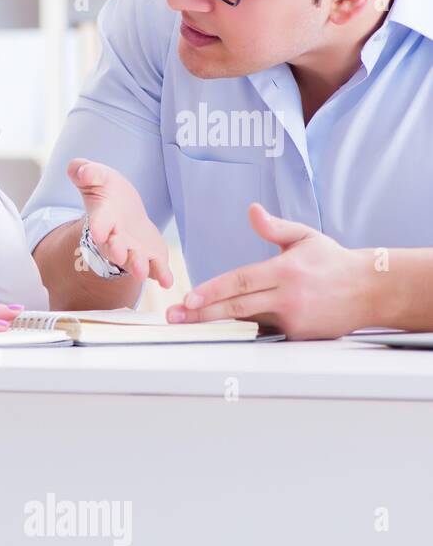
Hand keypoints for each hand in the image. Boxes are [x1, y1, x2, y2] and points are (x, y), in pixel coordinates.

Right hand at [67, 159, 172, 285]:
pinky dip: (160, 274)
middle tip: (119, 254)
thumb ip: (89, 173)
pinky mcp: (151, 255)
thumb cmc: (109, 194)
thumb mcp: (99, 178)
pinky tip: (167, 282)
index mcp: (103, 218)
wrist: (125, 212)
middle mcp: (115, 239)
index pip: (98, 223)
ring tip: (140, 272)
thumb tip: (80, 169)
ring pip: (133, 261)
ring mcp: (133, 250)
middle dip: (116, 251)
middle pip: (113, 248)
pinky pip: (156, 268)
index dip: (98, 227)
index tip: (97, 232)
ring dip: (136, 266)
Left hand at [165, 203, 374, 339]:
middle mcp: (288, 296)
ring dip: (217, 322)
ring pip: (248, 320)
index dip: (213, 291)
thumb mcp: (304, 237)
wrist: (371, 290)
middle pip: (237, 307)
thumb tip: (252, 210)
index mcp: (285, 270)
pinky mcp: (298, 335)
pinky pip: (266, 330)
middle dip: (202, 314)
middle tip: (175, 317)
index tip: (189, 298)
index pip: (241, 281)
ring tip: (187, 322)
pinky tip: (229, 324)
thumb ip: (274, 227)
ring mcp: (293, 318)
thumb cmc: (333, 262)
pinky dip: (250, 326)